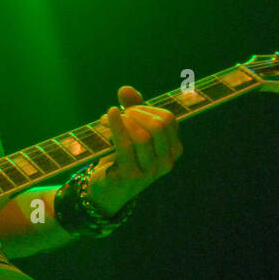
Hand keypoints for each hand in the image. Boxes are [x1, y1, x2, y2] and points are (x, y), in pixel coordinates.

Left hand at [87, 86, 182, 215]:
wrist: (107, 190)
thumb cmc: (122, 156)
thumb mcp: (131, 130)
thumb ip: (132, 107)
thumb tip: (125, 89)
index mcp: (174, 150)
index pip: (168, 119)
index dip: (146, 109)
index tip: (128, 110)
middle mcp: (167, 162)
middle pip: (159, 125)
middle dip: (135, 113)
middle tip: (118, 115)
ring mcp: (151, 172)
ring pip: (142, 135)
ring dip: (122, 121)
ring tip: (105, 120)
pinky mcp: (131, 176)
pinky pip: (125, 145)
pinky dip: (115, 126)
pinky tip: (106, 117)